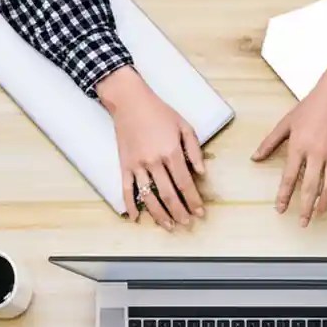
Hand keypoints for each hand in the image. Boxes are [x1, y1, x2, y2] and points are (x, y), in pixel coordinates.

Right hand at [96, 66, 205, 229]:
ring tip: (169, 225)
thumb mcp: (185, 127)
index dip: (193, 200)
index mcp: (171, 152)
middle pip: (168, 194)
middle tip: (187, 223)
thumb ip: (195, 151)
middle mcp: (154, 161)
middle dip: (180, 211)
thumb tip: (202, 173)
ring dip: (159, 214)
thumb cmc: (160, 112)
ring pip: (149, 196)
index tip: (200, 212)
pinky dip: (130, 205)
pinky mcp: (124, 164)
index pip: (185, 183)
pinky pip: (127, 189)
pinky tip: (136, 218)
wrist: (129, 101)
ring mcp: (137, 164)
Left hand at [252, 61, 326, 226]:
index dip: (284, 196)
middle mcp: (317, 153)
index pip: (289, 178)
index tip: (281, 209)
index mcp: (299, 146)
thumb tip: (255, 158)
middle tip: (303, 222)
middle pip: (310, 187)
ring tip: (320, 213)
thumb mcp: (286, 122)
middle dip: (306, 208)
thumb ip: (270, 142)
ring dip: (325, 203)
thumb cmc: (311, 105)